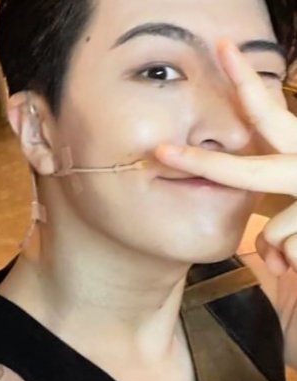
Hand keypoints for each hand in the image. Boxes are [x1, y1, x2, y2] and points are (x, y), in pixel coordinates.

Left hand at [154, 39, 296, 275]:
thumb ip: (278, 192)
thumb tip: (249, 196)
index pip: (271, 116)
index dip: (245, 84)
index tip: (223, 50)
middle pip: (249, 171)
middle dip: (202, 165)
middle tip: (163, 154)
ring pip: (274, 231)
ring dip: (284, 248)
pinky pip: (287, 254)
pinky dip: (293, 264)